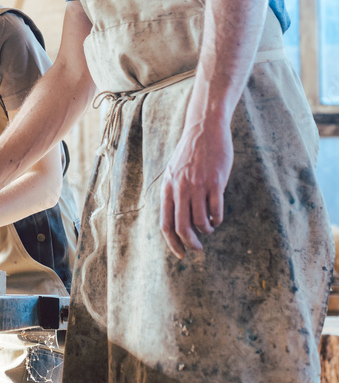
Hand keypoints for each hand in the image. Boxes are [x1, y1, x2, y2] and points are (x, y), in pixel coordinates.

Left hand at [159, 118, 233, 258]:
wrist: (205, 129)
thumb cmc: (190, 152)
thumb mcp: (174, 171)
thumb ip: (174, 192)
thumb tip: (176, 217)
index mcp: (168, 188)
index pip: (165, 224)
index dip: (172, 243)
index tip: (180, 253)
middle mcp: (180, 189)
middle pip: (182, 228)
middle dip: (190, 244)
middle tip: (197, 249)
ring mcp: (198, 186)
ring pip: (201, 222)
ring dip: (207, 230)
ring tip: (210, 227)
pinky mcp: (215, 182)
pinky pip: (216, 211)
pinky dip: (217, 219)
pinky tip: (217, 217)